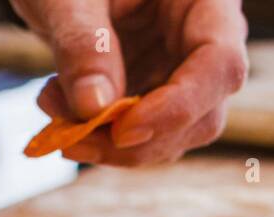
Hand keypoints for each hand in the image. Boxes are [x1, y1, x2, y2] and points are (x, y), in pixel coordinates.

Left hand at [11, 0, 247, 165]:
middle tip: (71, 139)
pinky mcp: (152, 95)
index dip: (178, 107)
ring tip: (53, 109)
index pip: (220, 65)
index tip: (121, 131)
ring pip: (170, 137)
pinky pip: (138, 136)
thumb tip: (94, 108)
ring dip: (110, 146)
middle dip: (137, 142)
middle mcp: (204, 41)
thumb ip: (83, 43)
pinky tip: (57, 106)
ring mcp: (181, 72)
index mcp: (207, 0)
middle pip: (201, 115)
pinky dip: (96, 137)